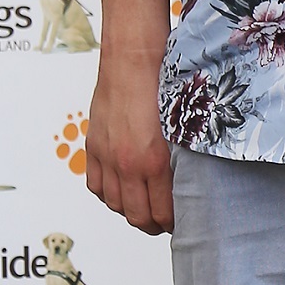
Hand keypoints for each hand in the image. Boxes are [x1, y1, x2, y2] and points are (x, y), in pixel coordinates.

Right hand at [86, 55, 173, 234]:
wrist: (134, 60)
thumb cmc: (163, 87)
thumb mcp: (183, 129)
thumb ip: (182, 161)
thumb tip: (190, 186)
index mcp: (154, 161)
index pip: (162, 212)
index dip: (172, 223)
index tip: (180, 222)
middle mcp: (128, 163)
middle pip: (136, 216)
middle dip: (152, 225)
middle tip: (163, 222)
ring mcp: (107, 157)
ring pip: (115, 204)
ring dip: (130, 211)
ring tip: (144, 208)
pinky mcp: (94, 147)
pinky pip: (96, 186)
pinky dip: (108, 195)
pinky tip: (122, 191)